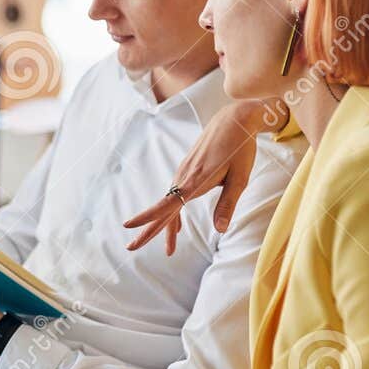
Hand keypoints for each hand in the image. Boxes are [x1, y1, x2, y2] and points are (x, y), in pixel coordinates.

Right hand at [123, 100, 273, 254]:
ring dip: (166, 226)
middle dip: (148, 230)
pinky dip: (174, 213)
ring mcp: (184, 173)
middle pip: (162, 209)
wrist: (234, 119)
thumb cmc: (240, 147)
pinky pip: (175, 196)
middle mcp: (184, 177)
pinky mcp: (187, 170)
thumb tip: (220, 230)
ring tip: (169, 249)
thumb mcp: (240, 178)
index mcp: (195, 181)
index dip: (147, 217)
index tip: (128, 225)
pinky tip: (177, 224)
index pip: (166, 204)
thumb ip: (228, 204)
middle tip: (131, 248)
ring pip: (170, 205)